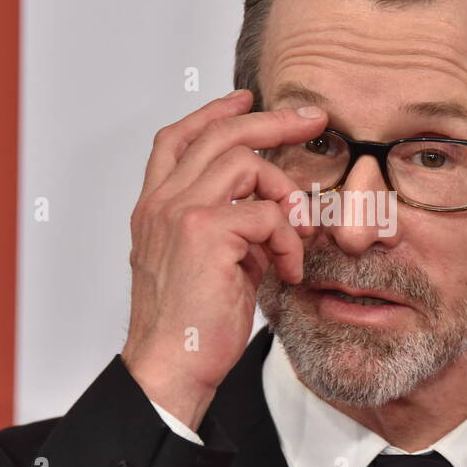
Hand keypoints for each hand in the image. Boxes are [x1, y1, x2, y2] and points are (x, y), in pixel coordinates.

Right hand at [121, 90, 325, 429]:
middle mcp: (161, 202)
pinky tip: (286, 269)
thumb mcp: (208, 265)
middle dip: (272, 120)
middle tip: (312, 119)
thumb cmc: (189, 327)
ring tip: (295, 234)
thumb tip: (271, 211)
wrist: (170, 367)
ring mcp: (180, 212)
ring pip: (248, 164)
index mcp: (154, 207)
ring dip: (286, 195)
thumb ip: (230, 229)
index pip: (178, 138)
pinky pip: (268, 213)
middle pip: (220, 134)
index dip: (214, 112)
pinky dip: (288, 239)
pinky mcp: (206, 232)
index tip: (248, 99)